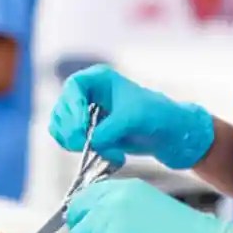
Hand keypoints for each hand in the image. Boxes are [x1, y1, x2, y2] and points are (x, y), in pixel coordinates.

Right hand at [49, 64, 214, 168]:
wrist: (171, 134)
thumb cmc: (157, 115)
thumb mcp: (132, 119)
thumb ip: (108, 130)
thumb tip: (90, 143)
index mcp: (99, 79)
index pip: (73, 87)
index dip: (73, 107)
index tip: (82, 128)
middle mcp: (88, 93)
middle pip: (62, 109)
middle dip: (72, 130)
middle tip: (87, 146)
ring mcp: (85, 113)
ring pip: (61, 127)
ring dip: (76, 143)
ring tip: (106, 151)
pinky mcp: (87, 132)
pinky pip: (68, 140)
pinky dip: (81, 150)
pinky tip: (109, 154)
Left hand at [67, 178, 232, 232]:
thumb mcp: (151, 207)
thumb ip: (125, 208)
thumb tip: (104, 222)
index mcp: (127, 187)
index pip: (87, 194)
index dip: (81, 212)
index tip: (82, 224)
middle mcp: (116, 199)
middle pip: (76, 212)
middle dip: (77, 229)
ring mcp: (112, 221)